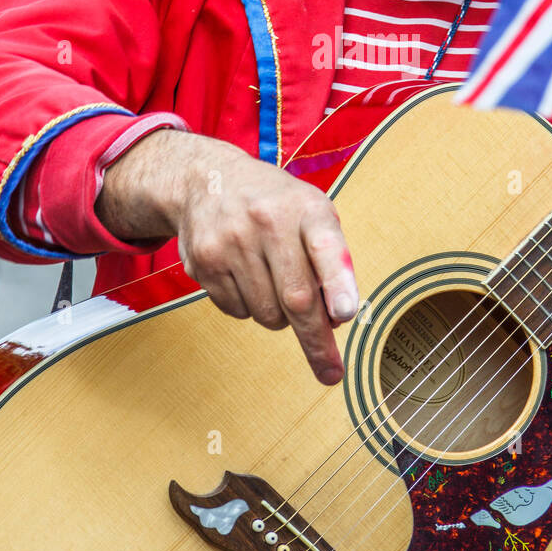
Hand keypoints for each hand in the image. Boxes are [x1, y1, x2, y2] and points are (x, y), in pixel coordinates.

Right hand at [96, 130, 358, 384]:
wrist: (207, 179)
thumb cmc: (275, 206)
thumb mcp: (311, 214)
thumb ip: (330, 261)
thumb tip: (336, 319)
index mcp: (306, 208)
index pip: (326, 247)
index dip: (338, 283)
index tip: (346, 313)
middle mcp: (268, 221)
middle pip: (296, 298)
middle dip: (316, 342)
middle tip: (330, 371)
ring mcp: (232, 241)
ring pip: (267, 313)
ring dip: (279, 317)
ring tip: (273, 282)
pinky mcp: (204, 261)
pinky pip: (237, 312)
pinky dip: (249, 308)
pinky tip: (245, 277)